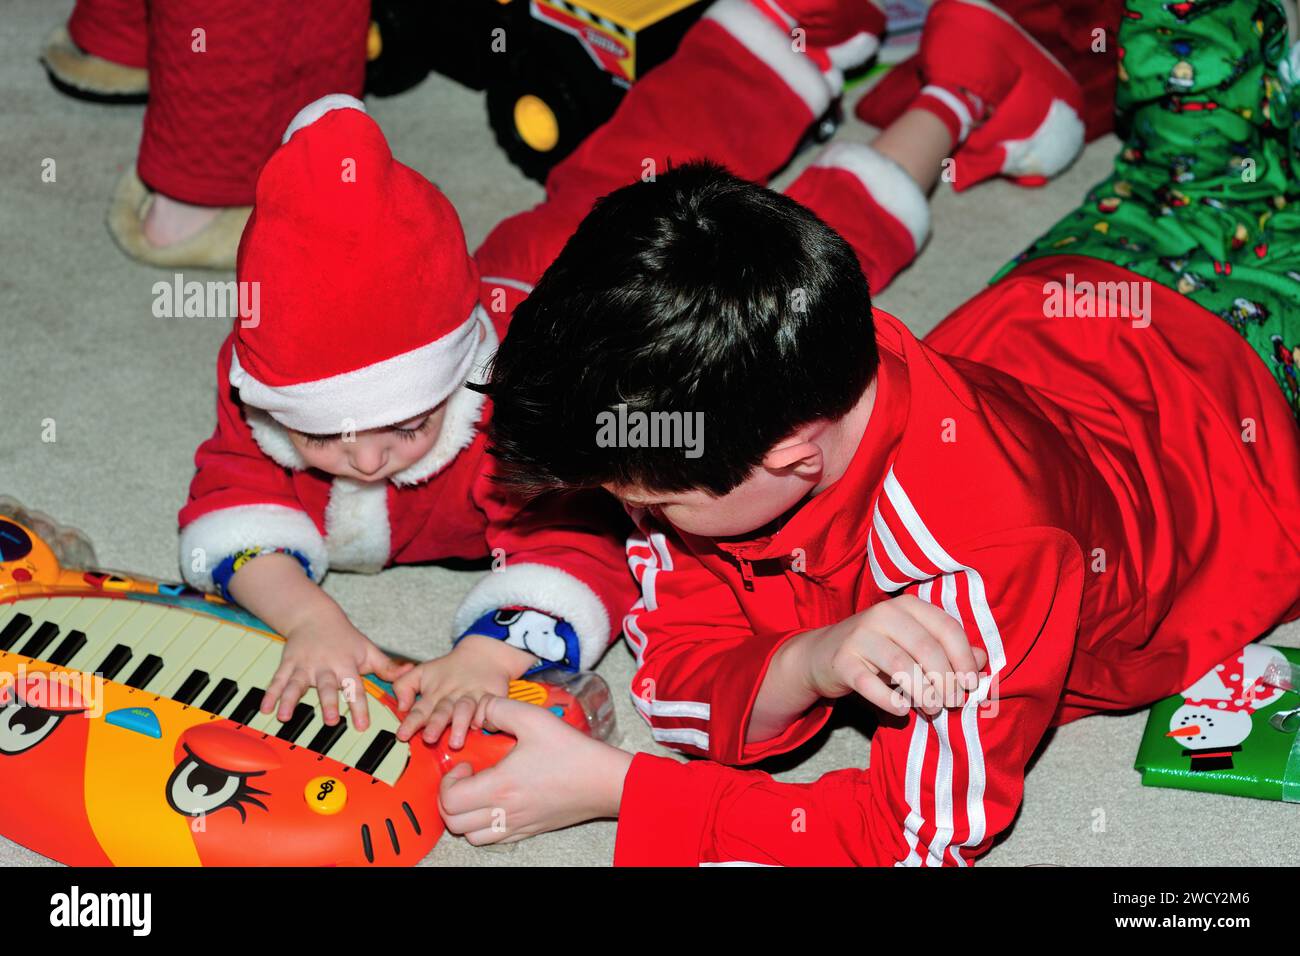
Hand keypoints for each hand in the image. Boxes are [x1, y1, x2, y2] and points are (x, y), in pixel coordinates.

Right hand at [260, 608, 411, 731]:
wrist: (314, 615)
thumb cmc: (345, 637)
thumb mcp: (368, 650)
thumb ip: (388, 667)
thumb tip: (411, 673)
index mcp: (346, 664)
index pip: (355, 688)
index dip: (359, 707)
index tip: (362, 726)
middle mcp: (325, 666)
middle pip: (327, 687)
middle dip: (329, 703)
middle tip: (330, 721)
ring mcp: (304, 665)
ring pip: (297, 684)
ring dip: (290, 700)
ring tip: (284, 717)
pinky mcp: (288, 664)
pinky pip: (277, 680)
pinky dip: (270, 694)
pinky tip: (265, 709)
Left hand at [392, 636, 535, 745]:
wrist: (483, 654)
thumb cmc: (449, 669)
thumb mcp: (422, 672)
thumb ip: (404, 686)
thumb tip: (401, 707)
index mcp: (434, 694)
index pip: (420, 710)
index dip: (411, 723)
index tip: (402, 735)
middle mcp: (452, 697)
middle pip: (443, 712)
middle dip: (435, 725)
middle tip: (429, 738)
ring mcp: (472, 698)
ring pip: (465, 711)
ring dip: (460, 725)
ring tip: (456, 742)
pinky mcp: (490, 698)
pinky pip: (489, 708)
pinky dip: (486, 717)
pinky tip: (482, 726)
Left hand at [438, 696, 632, 844]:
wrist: (605, 781)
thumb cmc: (572, 751)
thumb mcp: (534, 718)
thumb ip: (499, 708)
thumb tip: (480, 710)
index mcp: (501, 786)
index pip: (450, 800)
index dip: (447, 781)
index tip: (464, 764)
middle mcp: (505, 812)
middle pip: (454, 823)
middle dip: (449, 799)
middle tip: (464, 778)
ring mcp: (518, 825)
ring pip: (471, 836)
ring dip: (465, 816)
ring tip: (477, 791)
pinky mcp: (530, 831)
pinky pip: (494, 839)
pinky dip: (484, 825)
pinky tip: (497, 801)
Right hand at [802, 594, 987, 717]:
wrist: (823, 654)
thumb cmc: (879, 651)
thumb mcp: (914, 645)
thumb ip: (948, 650)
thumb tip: (981, 661)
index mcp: (907, 606)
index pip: (946, 628)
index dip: (963, 658)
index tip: (971, 684)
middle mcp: (883, 614)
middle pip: (926, 648)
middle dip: (945, 680)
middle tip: (953, 703)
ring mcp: (860, 636)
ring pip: (901, 665)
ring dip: (923, 693)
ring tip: (932, 710)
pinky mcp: (842, 661)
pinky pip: (870, 684)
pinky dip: (890, 701)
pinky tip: (902, 711)